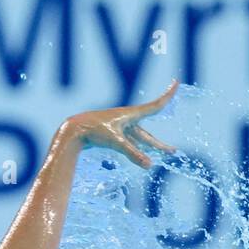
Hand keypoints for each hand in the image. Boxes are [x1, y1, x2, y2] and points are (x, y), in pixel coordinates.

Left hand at [64, 79, 178, 168]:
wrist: (73, 131)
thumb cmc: (94, 132)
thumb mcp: (115, 142)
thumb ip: (133, 154)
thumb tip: (150, 166)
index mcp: (131, 115)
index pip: (155, 105)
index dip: (168, 95)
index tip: (176, 82)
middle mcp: (127, 120)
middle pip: (148, 134)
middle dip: (160, 144)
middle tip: (173, 151)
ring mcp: (119, 128)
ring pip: (139, 140)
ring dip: (150, 148)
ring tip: (161, 155)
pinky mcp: (112, 136)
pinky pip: (129, 143)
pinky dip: (137, 149)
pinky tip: (141, 156)